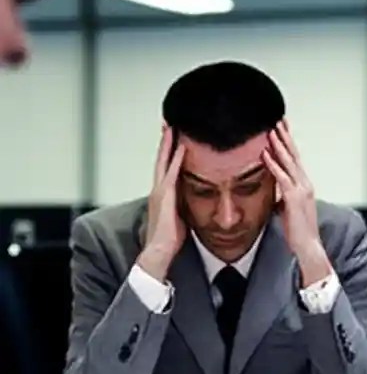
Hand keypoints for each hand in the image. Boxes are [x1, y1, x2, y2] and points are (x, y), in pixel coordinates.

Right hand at [137, 124, 186, 279]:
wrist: (159, 251)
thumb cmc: (171, 238)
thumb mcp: (181, 216)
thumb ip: (185, 204)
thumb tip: (199, 200)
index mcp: (163, 192)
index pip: (166, 165)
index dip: (169, 150)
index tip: (174, 134)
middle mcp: (159, 188)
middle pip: (162, 158)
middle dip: (166, 140)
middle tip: (169, 122)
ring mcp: (160, 190)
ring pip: (164, 160)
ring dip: (168, 143)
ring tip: (172, 126)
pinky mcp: (165, 195)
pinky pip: (171, 172)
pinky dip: (176, 158)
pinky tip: (182, 146)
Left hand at [263, 119, 329, 286]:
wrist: (308, 246)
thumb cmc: (298, 230)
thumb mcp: (287, 207)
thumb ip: (282, 195)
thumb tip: (273, 188)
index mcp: (303, 185)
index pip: (294, 158)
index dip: (287, 141)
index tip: (279, 126)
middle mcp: (305, 184)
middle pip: (293, 154)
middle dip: (284, 135)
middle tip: (275, 118)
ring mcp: (301, 190)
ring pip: (288, 162)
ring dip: (278, 144)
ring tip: (269, 129)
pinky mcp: (294, 198)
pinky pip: (282, 177)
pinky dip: (273, 164)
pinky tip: (265, 154)